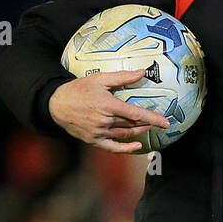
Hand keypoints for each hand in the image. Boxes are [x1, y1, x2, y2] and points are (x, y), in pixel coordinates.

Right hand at [49, 70, 169, 153]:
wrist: (57, 104)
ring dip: (138, 132)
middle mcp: (105, 121)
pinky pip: (113, 148)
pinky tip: (136, 146)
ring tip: (147, 127)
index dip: (153, 118)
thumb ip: (122, 77)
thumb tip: (142, 73)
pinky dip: (126, 149)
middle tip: (159, 122)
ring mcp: (99, 133)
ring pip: (125, 135)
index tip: (166, 122)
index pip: (135, 113)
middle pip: (132, 125)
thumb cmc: (79, 89)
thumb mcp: (100, 79)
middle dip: (147, 124)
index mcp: (108, 105)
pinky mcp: (94, 140)